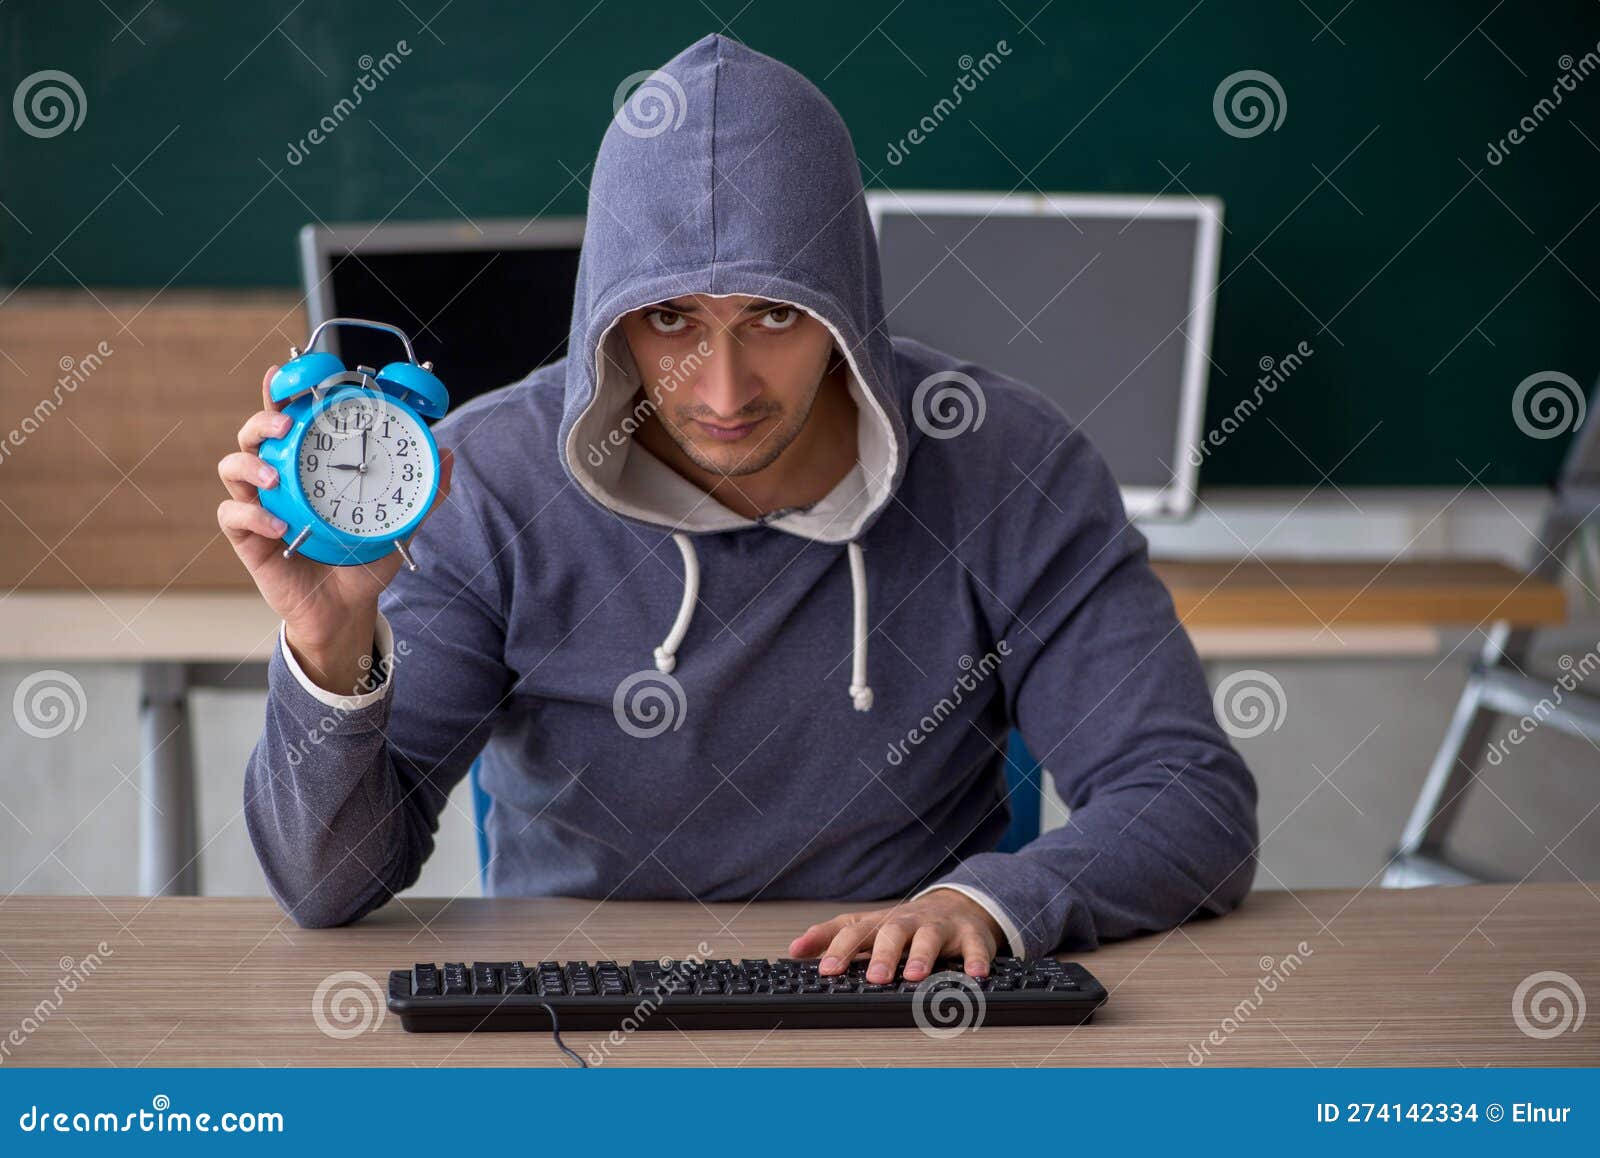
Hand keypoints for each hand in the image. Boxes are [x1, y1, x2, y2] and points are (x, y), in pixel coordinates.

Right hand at [216, 365, 454, 692]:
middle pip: (253, 434)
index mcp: (308, 466)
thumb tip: (448, 455)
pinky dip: (252, 515)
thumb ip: (423, 493)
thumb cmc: (363, 559)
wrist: (347, 609)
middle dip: (263, 420)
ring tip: (274, 476)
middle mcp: (278, 479)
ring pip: (232, 467)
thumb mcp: (399, 523)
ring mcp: (259, 506)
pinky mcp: (248, 539)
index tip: (282, 372)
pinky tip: (279, 524)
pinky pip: (234, 516)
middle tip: (287, 424)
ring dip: (249, 464)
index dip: (281, 393)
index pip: (289, 421)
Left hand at [787, 888, 1003, 982]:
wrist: (956, 907)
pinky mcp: (970, 937)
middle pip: (893, 932)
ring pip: (930, 938)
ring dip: (923, 956)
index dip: (839, 949)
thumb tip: (794, 949)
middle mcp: (909, 922)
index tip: (825, 969)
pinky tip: (975, 976)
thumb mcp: (867, 928)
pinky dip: (976, 961)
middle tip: (875, 977)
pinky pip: (975, 948)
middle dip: (884, 955)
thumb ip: (832, 937)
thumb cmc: (905, 925)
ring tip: (915, 976)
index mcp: (881, 923)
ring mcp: (940, 928)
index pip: (855, 932)